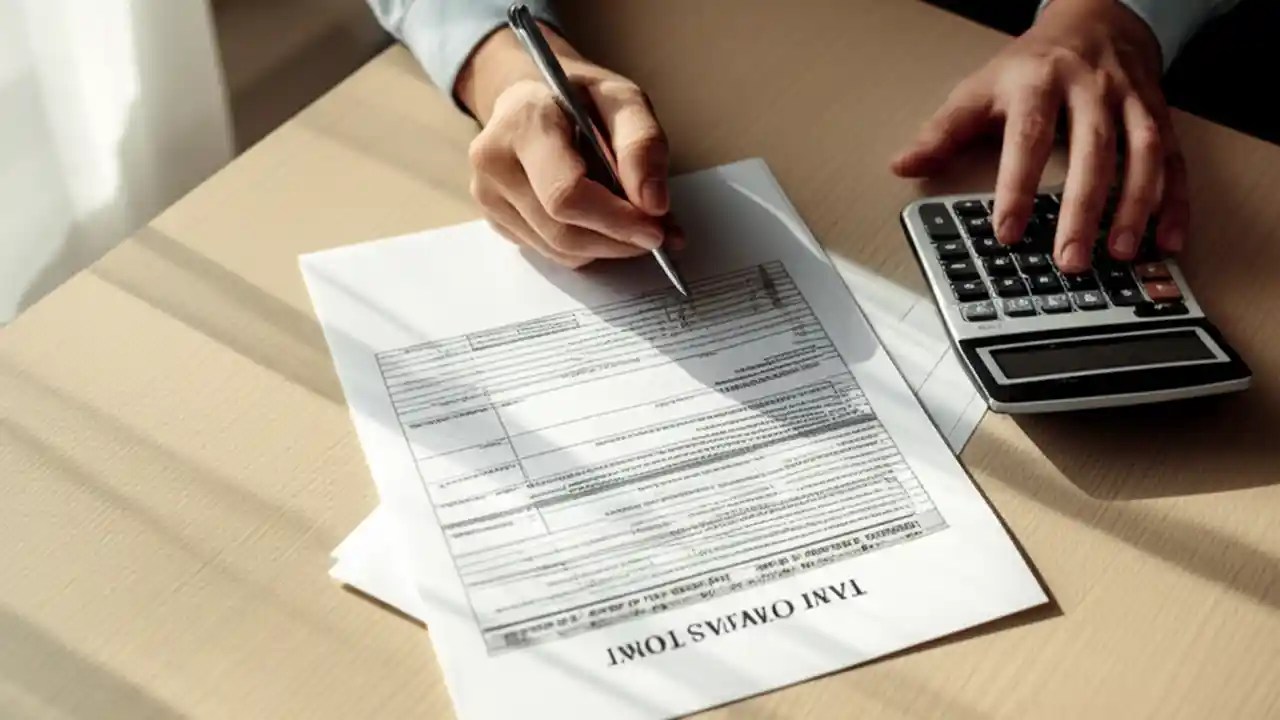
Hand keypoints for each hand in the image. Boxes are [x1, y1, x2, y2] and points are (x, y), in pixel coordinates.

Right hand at [456, 25, 677, 267]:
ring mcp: (486, 194)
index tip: (656, 229)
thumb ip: (643, 144)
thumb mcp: (622, 100)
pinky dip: (584, 246)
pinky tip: (598, 220)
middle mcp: (494, 160)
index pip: (566, 194)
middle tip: (654, 234)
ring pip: (556, 250)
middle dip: (616, 240)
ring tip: (630, 224)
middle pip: (562, 231)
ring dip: (604, 246)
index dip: (616, 220)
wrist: (532, 97)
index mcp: (525, 122)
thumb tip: (653, 204)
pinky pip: (547, 252)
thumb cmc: (579, 97)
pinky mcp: (492, 218)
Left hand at [892, 0, 1183, 272]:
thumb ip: (942, 132)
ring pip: (1143, 152)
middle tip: (1070, 258)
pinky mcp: (1160, 114)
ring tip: (1121, 253)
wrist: (1093, 17)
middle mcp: (1090, 89)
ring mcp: (1130, 101)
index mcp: (1038, 83)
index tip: (1006, 231)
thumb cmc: (1029, 65)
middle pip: (1092, 149)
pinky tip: (1169, 240)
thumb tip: (902, 166)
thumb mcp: (979, 90)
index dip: (1017, 185)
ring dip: (1136, 206)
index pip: (1028, 137)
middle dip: (1083, 208)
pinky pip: (1175, 159)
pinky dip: (1174, 202)